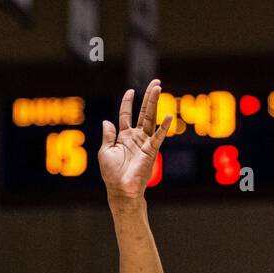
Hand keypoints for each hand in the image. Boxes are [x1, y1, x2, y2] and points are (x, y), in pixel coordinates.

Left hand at [98, 80, 171, 199]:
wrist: (120, 190)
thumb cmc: (112, 174)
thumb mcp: (105, 152)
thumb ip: (108, 136)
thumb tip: (107, 121)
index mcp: (123, 136)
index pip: (126, 114)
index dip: (128, 103)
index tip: (131, 91)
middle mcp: (136, 137)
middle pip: (144, 112)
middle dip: (149, 97)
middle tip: (156, 82)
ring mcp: (144, 142)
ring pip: (151, 119)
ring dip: (155, 104)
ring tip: (158, 88)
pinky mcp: (151, 151)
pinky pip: (158, 137)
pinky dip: (163, 127)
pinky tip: (168, 116)